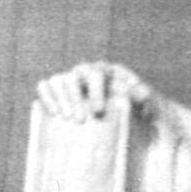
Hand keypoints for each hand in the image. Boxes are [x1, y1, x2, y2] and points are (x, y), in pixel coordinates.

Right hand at [35, 62, 154, 121]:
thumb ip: (143, 96)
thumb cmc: (136, 107)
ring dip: (60, 98)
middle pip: (74, 77)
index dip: (95, 91)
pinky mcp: (57, 89)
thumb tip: (142, 92)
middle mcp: (85, 72)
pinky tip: (53, 113)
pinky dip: (46, 96)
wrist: (124, 114)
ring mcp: (71, 80)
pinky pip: (45, 86)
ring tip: (67, 118)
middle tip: (80, 119)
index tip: (98, 111)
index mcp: (106, 71)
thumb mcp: (145, 102)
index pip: (97, 75)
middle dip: (75, 97)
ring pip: (59, 80)